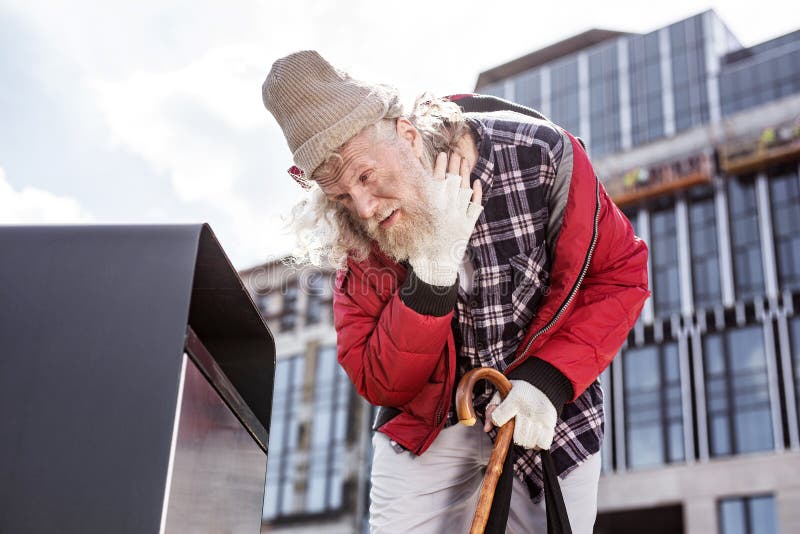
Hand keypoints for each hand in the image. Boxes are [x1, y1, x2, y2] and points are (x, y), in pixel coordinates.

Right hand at [409, 151, 482, 285]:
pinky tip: (477, 184)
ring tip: (465, 161)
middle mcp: (448, 209)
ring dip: (466, 174)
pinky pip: (475, 206)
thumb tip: (392, 198)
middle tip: (456, 153)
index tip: (442, 155)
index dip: (440, 167)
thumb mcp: (407, 230)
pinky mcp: (468, 226)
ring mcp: (460, 216)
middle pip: (453, 182)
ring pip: (465, 190)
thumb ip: (401, 213)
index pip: (437, 181)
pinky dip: (477, 194)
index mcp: (433, 208)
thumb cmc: (420, 252)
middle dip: (455, 166)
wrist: (435, 270)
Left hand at [484, 380, 556, 449]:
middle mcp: (529, 409)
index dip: (498, 421)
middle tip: (515, 426)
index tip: (501, 417)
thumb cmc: (518, 392)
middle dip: (513, 435)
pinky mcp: (551, 424)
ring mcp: (542, 418)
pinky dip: (537, 444)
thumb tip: (487, 429)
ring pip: (529, 443)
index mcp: (515, 399)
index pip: (499, 418)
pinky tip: (535, 434)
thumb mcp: (502, 393)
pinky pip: (542, 445)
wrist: (543, 385)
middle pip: (517, 437)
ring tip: (525, 429)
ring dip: (524, 441)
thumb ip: (492, 409)